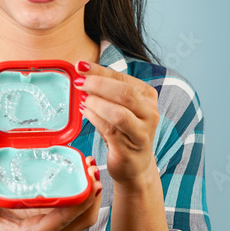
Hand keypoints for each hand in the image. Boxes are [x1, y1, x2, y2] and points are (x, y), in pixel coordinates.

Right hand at [0, 158, 102, 230]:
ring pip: (84, 219)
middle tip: (93, 169)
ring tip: (92, 169)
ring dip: (92, 197)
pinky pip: (79, 215)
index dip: (79, 202)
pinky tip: (84, 176)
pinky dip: (86, 198)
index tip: (89, 183)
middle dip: (91, 196)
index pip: (62, 219)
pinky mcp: (57, 225)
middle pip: (81, 220)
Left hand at [74, 61, 159, 188]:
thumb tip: (81, 73)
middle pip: (124, 93)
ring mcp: (142, 131)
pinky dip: (94, 118)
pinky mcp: (129, 147)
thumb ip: (105, 91)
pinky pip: (110, 129)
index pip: (122, 78)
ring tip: (82, 99)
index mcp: (147, 96)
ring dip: (96, 103)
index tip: (80, 65)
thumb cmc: (123, 131)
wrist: (135, 165)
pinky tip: (85, 112)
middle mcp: (150, 112)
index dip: (100, 71)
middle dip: (98, 84)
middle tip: (79, 82)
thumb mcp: (118, 106)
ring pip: (118, 112)